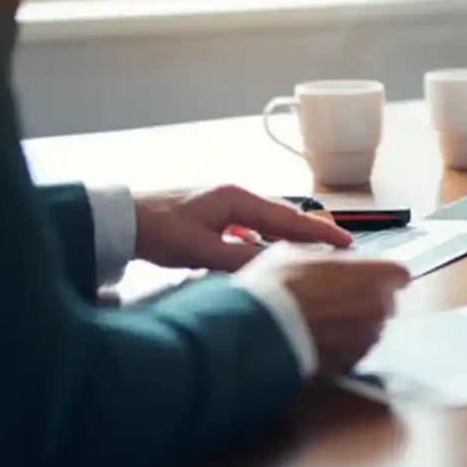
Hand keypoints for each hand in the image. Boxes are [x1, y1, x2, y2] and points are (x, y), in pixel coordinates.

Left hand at [134, 185, 351, 271]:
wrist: (119, 220)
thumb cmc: (157, 231)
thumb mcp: (200, 250)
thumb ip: (239, 260)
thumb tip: (277, 270)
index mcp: (237, 199)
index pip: (289, 218)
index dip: (320, 232)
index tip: (347, 242)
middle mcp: (235, 196)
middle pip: (284, 216)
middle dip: (312, 232)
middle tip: (339, 249)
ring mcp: (224, 204)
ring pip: (268, 222)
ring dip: (290, 236)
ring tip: (311, 254)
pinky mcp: (213, 215)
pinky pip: (252, 227)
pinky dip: (268, 239)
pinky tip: (267, 252)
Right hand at [238, 244, 409, 373]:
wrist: (261, 331)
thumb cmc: (279, 284)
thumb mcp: (296, 254)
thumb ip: (325, 259)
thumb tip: (326, 261)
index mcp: (376, 274)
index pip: (400, 273)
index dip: (384, 275)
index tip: (369, 277)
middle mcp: (381, 307)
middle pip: (386, 303)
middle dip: (368, 301)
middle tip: (337, 300)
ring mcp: (368, 338)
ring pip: (370, 329)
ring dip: (354, 326)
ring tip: (322, 323)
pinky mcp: (353, 363)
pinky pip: (355, 352)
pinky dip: (342, 348)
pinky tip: (316, 341)